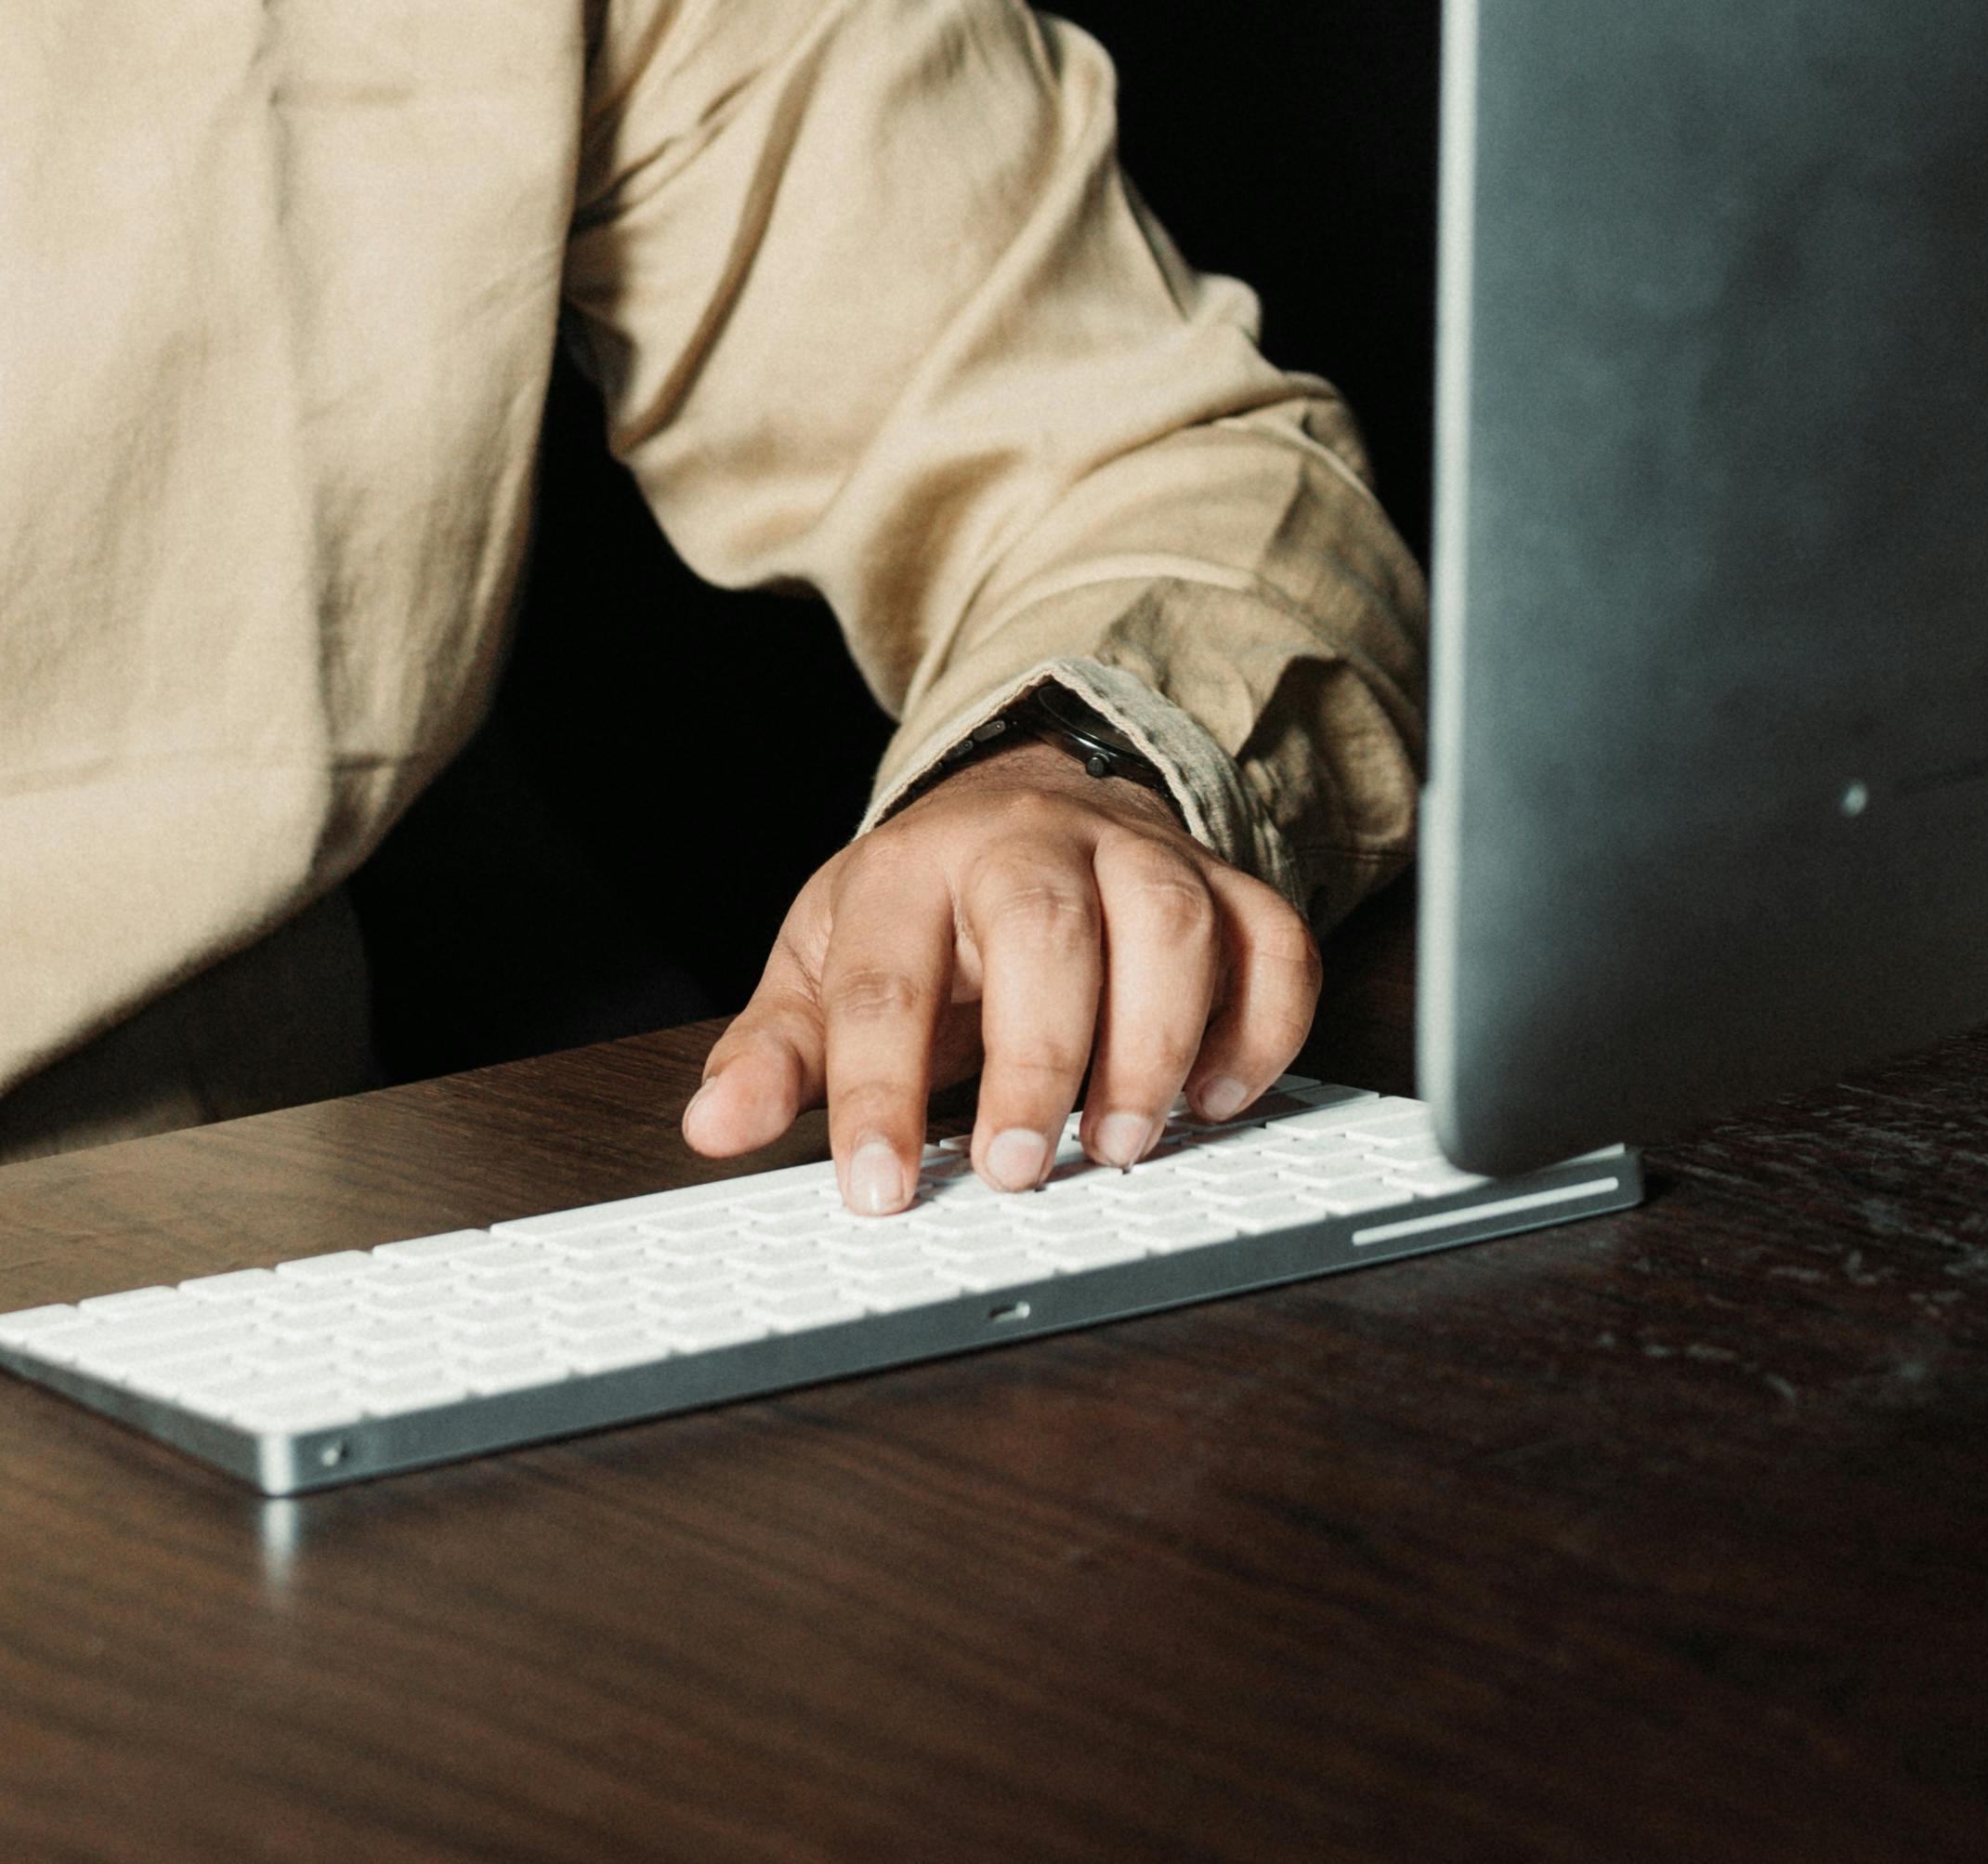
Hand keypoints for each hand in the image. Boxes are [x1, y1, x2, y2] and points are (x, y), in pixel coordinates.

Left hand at [682, 748, 1322, 1212]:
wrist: (1025, 798)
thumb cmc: (924, 905)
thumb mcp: (828, 960)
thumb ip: (777, 1051)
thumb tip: (715, 1126)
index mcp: (911, 867)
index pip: (886, 977)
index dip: (879, 1091)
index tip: (878, 1188)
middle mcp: (1030, 845)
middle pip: (1045, 927)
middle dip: (1039, 1056)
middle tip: (1022, 1170)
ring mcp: (1137, 855)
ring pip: (1172, 925)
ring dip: (1157, 1044)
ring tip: (1122, 1144)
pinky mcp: (1222, 883)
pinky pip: (1271, 939)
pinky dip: (1263, 1026)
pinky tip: (1218, 1100)